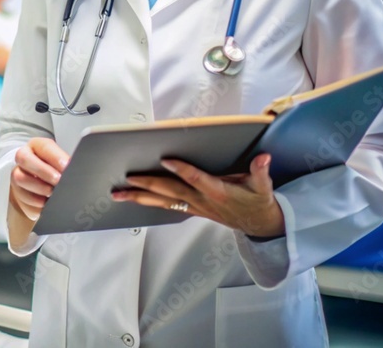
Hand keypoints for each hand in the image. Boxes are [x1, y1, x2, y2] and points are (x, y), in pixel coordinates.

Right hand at [9, 137, 69, 221]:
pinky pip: (22, 200)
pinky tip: (46, 206)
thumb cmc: (55, 169)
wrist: (42, 182)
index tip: (67, 166)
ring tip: (53, 195)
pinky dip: (36, 205)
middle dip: (43, 171)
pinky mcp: (17, 194)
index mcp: (37, 146)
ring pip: (20, 179)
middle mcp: (24, 158)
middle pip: (24, 159)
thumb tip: (74, 171)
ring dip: (38, 188)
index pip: (43, 146)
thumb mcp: (61, 161)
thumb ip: (66, 164)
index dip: (55, 157)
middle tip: (58, 181)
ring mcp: (18, 175)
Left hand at [112, 153, 284, 237]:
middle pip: (170, 191)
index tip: (165, 159)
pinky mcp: (191, 210)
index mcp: (218, 191)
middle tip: (128, 178)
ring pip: (162, 201)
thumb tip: (263, 158)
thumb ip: (261, 171)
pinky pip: (166, 206)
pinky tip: (133, 199)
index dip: (181, 169)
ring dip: (139, 197)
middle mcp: (202, 200)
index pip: (196, 179)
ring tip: (118, 194)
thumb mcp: (263, 187)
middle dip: (148, 185)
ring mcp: (194, 207)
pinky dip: (148, 202)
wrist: (259, 225)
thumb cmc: (258, 201)